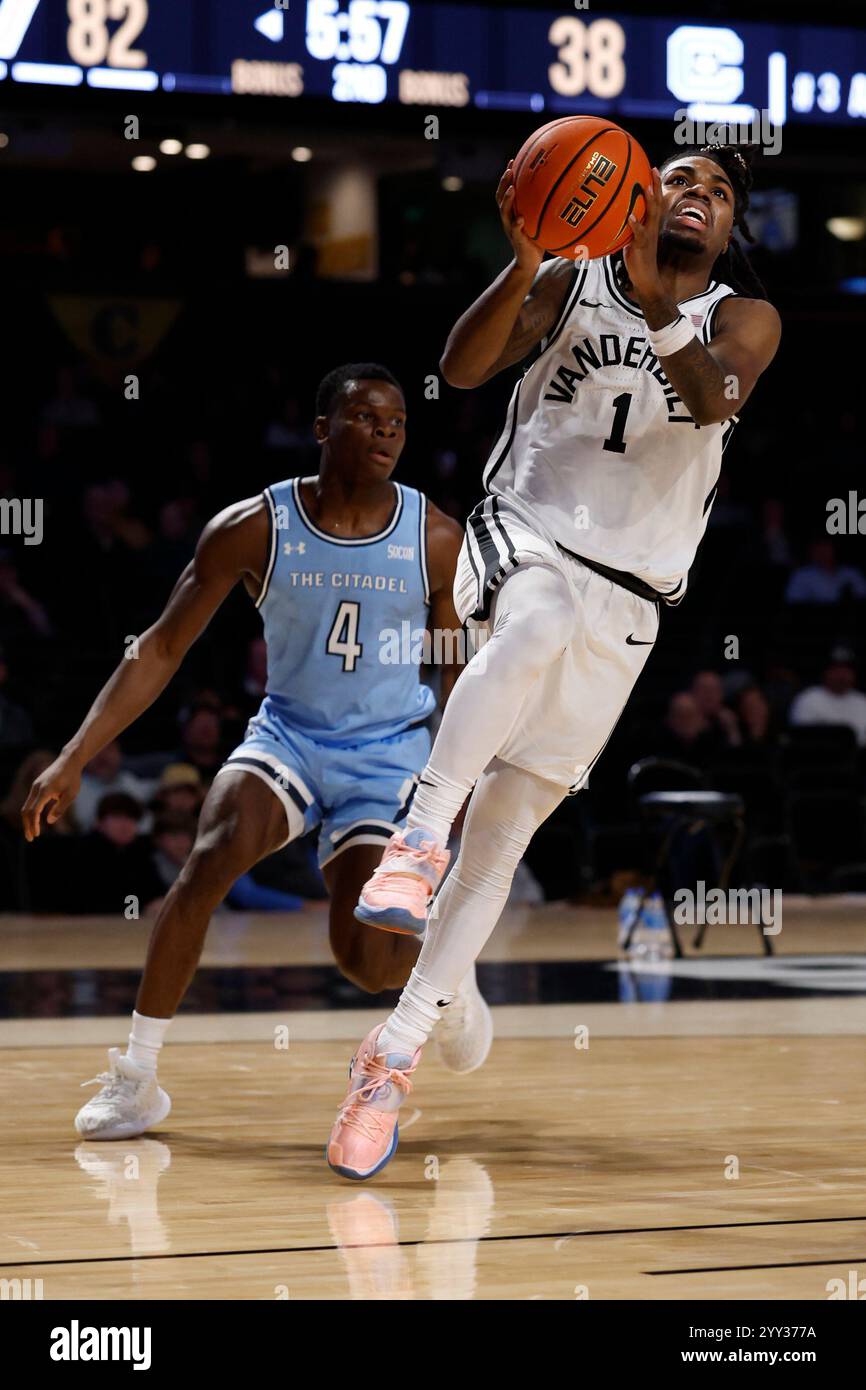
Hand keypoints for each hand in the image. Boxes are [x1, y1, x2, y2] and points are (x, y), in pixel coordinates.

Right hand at [21, 751, 82, 840]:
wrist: (69, 761)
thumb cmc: (73, 778)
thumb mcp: (71, 794)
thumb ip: (60, 808)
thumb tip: (49, 821)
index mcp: (44, 790)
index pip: (33, 811)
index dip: (33, 824)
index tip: (36, 835)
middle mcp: (36, 788)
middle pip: (26, 810)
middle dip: (27, 825)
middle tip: (31, 838)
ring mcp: (35, 786)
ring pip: (26, 806)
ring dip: (28, 820)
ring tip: (33, 832)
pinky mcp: (36, 786)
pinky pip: (30, 802)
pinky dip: (31, 813)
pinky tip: (36, 821)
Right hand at [496, 162, 544, 275]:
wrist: (529, 262)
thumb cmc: (537, 240)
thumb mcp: (539, 221)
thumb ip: (543, 208)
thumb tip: (562, 191)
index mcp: (513, 212)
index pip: (506, 190)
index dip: (507, 176)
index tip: (513, 160)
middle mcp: (509, 218)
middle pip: (500, 197)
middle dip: (504, 183)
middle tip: (510, 170)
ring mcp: (511, 229)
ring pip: (504, 212)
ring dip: (507, 200)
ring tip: (511, 190)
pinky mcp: (516, 240)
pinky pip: (515, 231)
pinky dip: (517, 224)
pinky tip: (520, 218)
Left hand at [622, 167, 663, 301]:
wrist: (646, 279)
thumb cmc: (637, 260)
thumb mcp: (631, 239)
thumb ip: (627, 228)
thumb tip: (616, 218)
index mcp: (650, 225)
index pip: (655, 202)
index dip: (655, 186)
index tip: (653, 170)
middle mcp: (652, 228)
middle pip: (657, 203)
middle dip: (656, 186)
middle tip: (654, 170)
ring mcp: (648, 236)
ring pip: (651, 216)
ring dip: (649, 201)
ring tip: (646, 188)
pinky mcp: (642, 247)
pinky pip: (639, 234)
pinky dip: (635, 225)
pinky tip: (630, 217)